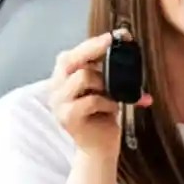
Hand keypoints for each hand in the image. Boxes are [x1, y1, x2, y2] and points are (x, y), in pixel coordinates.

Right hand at [47, 28, 151, 155]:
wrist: (100, 148)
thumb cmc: (103, 115)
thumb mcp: (105, 88)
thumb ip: (108, 69)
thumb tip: (127, 42)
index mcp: (63, 78)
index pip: (73, 54)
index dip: (93, 43)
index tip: (116, 35)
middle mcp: (56, 88)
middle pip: (71, 60)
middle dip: (94, 49)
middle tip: (114, 43)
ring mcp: (59, 103)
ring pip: (82, 77)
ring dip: (105, 82)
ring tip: (114, 94)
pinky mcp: (68, 118)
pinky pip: (91, 100)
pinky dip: (108, 102)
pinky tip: (113, 108)